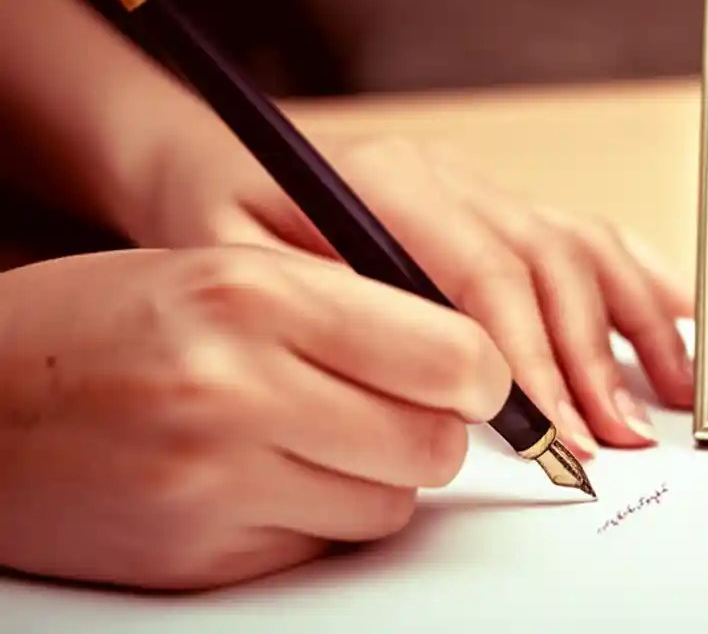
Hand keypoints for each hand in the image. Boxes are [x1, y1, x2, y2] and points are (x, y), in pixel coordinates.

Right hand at [0, 245, 508, 589]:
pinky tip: (257, 479)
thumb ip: (352, 307)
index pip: (451, 355)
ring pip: (390, 505)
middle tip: (392, 409)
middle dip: (430, 432)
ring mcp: (215, 485)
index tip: (474, 375)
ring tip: (307, 439)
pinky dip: (316, 516)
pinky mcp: (200, 556)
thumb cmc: (105, 323)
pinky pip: (324, 545)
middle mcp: (237, 391)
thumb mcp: (228, 273)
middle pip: (434, 445)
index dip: (481, 372)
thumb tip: (472, 361)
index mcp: (254, 297)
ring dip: (374, 479)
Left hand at [130, 133, 694, 458]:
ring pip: (583, 246)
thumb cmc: (217, 214)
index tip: (550, 428)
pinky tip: (675, 323)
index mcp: (389, 180)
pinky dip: (638, 282)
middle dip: (588, 360)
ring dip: (631, 327)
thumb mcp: (232, 263)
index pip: (484, 271)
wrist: (212, 158)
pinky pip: (587, 235)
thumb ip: (329, 312)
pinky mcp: (500, 209)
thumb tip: (423, 384)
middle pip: (549, 262)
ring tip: (662, 400)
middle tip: (610, 438)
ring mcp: (482, 189)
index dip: (528, 355)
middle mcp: (450, 177)